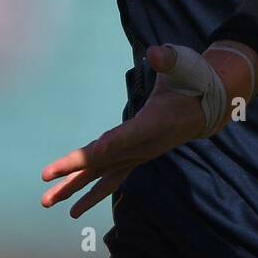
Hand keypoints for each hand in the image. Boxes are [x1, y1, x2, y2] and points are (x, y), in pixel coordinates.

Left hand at [40, 42, 257, 217]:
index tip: (79, 159)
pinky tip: (74, 204)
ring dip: (75, 189)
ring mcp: (141, 154)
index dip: (102, 148)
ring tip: (47, 202)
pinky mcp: (137, 156)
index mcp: (153, 124)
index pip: (123, 138)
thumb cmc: (194, 80)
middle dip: (74, 172)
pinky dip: (92, 188)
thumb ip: (169, 59)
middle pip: (104, 161)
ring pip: (104, 174)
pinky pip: (111, 176)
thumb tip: (156, 53)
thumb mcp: (184, 65)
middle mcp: (145, 146)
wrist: (212, 106)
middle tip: (45, 182)